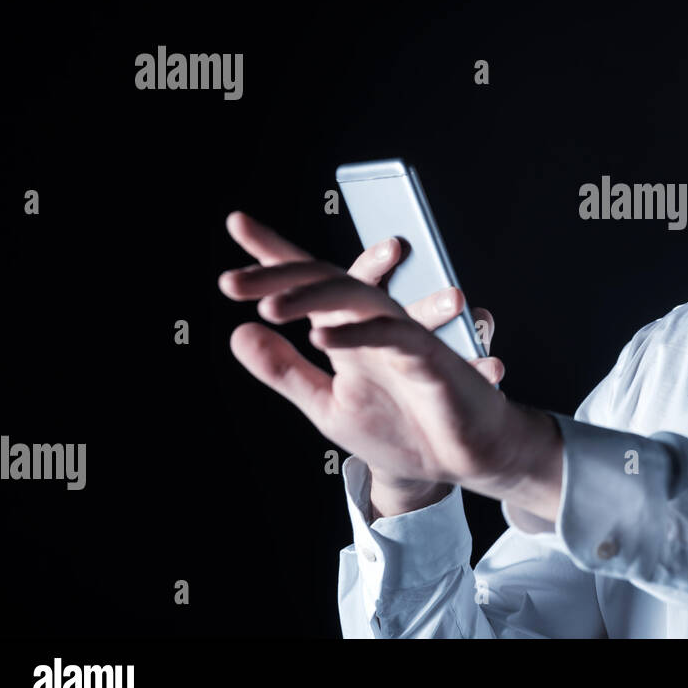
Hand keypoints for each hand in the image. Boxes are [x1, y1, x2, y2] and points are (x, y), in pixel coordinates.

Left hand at [216, 211, 558, 516]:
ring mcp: (402, 335)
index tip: (238, 222)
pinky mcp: (430, 356)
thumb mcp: (326, 404)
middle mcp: (373, 321)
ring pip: (358, 296)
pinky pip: (394, 334)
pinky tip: (320, 338)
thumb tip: (238, 333)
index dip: (273, 254)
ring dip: (313, 297)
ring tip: (268, 306)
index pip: (306, 283)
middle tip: (232, 283)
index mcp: (347, 328)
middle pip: (326, 280)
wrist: (455, 465)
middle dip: (279, 274)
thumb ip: (285, 371)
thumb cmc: (401, 431)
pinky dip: (359, 333)